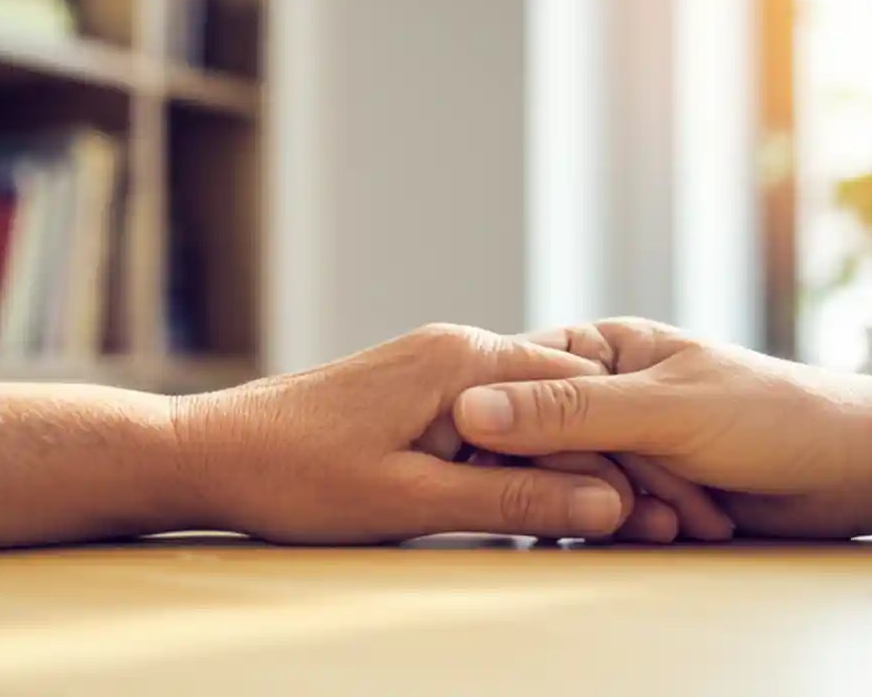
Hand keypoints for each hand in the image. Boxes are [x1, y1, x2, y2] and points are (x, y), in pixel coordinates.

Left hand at [171, 324, 632, 543]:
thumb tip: (606, 505)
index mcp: (466, 361)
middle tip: (653, 521)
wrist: (208, 451)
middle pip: (561, 403)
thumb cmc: (298, 476)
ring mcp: (434, 365)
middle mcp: (457, 348)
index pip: (580, 399)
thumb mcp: (414, 501)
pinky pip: (490, 420)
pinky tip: (530, 498)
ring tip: (600, 520)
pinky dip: (518, 459)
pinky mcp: (414, 389)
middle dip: (605, 462)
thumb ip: (514, 501)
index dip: (627, 457)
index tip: (663, 510)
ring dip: (562, 464)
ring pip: (528, 413)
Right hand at [455, 318, 871, 538]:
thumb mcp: (663, 410)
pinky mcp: (645, 488)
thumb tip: (472, 408)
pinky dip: (630, 528)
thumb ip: (569, 413)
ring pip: (570, 484)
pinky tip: (670, 528)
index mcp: (605, 347)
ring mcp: (625, 443)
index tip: (501, 463)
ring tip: (668, 516)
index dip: (505, 425)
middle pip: (538, 441)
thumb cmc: (773, 416)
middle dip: (577, 477)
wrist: (851, 469)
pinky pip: (602, 514)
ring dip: (610, 508)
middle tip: (617, 500)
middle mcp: (606, 392)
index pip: (517, 379)